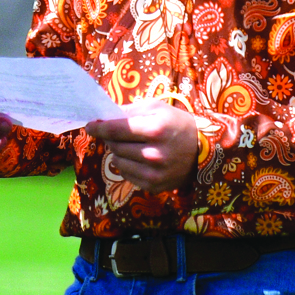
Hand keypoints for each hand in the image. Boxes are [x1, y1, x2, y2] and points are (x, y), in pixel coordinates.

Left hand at [85, 101, 200, 193]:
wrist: (204, 151)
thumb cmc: (177, 124)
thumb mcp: (158, 108)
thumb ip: (130, 110)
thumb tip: (104, 116)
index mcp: (155, 130)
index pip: (115, 130)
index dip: (99, 127)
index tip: (90, 125)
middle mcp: (153, 154)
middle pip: (115, 146)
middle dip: (111, 138)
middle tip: (115, 133)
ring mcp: (153, 173)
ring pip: (118, 162)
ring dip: (119, 152)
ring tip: (132, 146)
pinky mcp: (153, 186)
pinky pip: (127, 175)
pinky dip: (127, 166)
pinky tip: (139, 159)